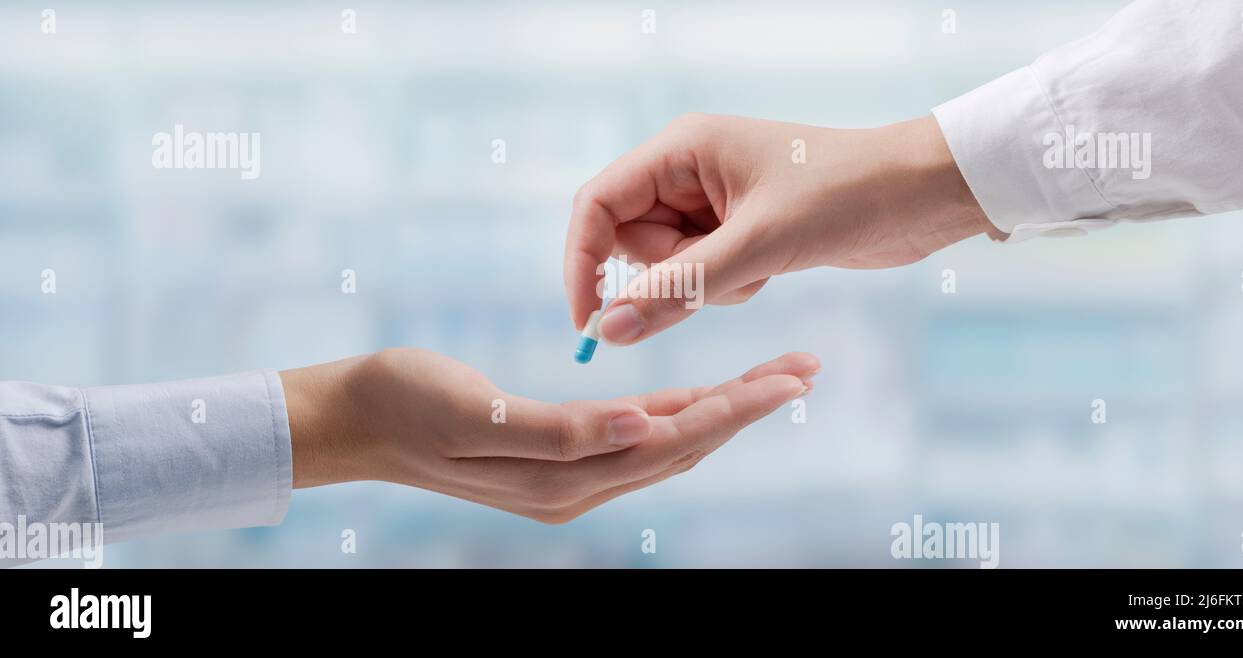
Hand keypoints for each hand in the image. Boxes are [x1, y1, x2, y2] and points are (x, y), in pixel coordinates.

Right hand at [281, 348, 817, 522]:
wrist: (353, 419)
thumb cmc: (406, 403)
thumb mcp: (475, 413)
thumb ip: (561, 431)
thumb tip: (642, 427)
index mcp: (565, 476)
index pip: (673, 442)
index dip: (736, 409)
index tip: (790, 379)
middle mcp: (578, 484)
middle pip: (685, 445)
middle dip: (748, 407)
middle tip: (806, 371)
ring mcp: (568, 474)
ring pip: (668, 442)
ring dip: (723, 410)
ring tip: (773, 377)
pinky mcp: (557, 454)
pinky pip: (633, 437)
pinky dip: (676, 414)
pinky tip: (701, 395)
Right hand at [564, 113, 998, 345]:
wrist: (922, 195)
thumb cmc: (847, 196)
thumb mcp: (759, 246)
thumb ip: (681, 289)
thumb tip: (611, 329)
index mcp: (681, 149)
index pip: (598, 204)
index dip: (583, 262)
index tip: (590, 322)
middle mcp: (688, 170)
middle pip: (630, 240)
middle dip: (667, 274)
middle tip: (724, 274)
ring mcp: (712, 201)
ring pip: (667, 264)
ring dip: (704, 285)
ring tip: (761, 266)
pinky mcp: (737, 230)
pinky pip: (702, 274)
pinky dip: (729, 285)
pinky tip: (774, 268)